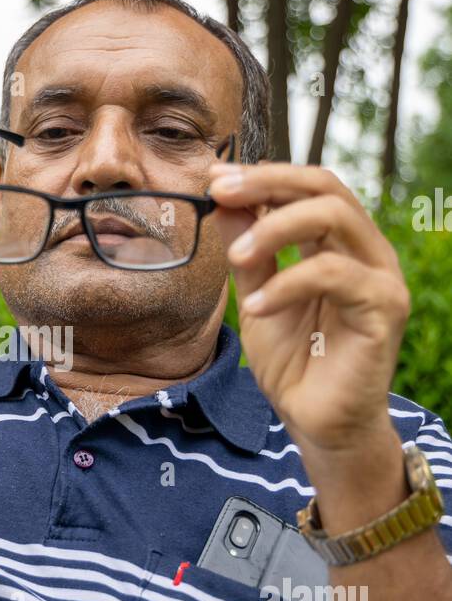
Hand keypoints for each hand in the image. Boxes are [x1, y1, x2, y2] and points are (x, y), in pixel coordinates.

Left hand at [207, 162, 410, 457]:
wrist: (317, 424)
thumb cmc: (295, 363)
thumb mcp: (258, 296)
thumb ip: (249, 251)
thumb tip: (224, 198)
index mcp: (340, 244)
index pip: (309, 186)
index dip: (263, 175)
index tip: (215, 180)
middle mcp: (367, 252)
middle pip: (325, 187)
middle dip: (267, 183)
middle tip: (220, 193)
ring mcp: (381, 277)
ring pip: (333, 217)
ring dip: (273, 229)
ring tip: (233, 258)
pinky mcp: (385, 308)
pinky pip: (334, 274)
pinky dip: (287, 283)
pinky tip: (256, 305)